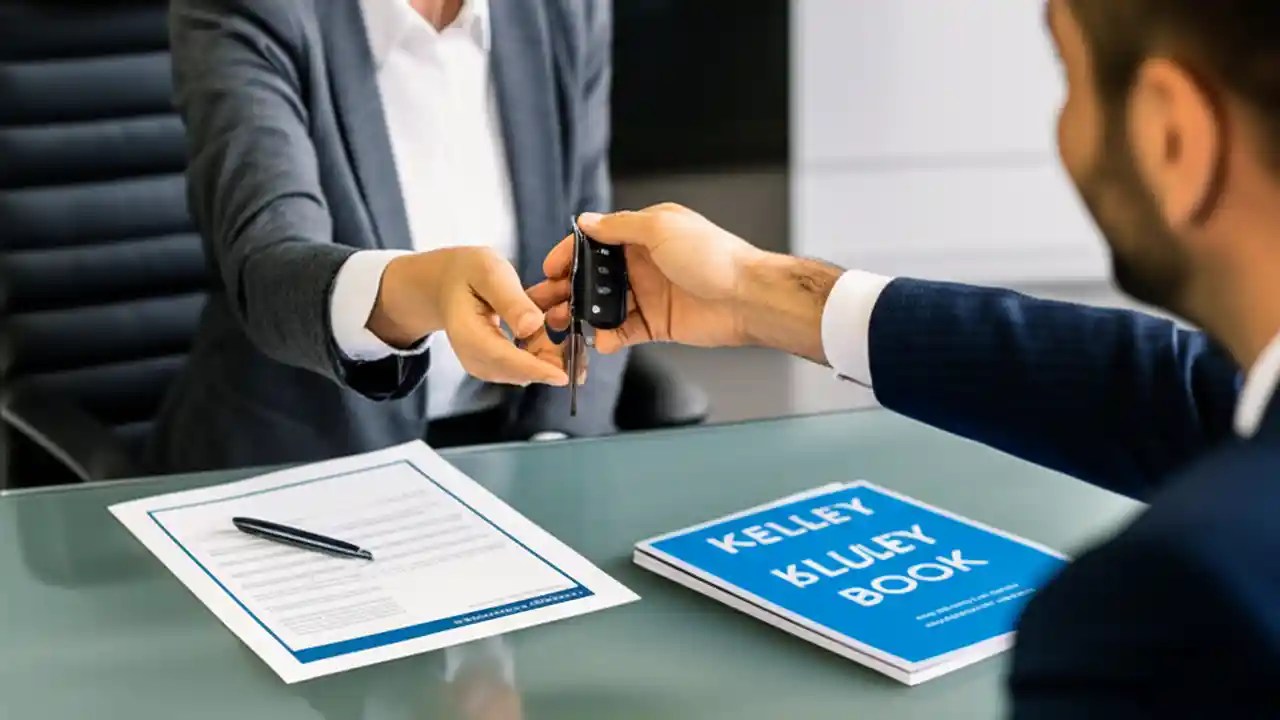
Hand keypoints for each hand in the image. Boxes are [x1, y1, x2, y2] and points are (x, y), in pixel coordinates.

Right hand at [368, 247, 567, 385]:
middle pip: (518, 371)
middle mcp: (474, 357)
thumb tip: (534, 326)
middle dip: (552, 363)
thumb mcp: (488, 271)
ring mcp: (484, 364)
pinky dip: (544, 353)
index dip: (536, 369)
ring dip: (551, 356)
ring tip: (569, 335)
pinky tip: (555, 336)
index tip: (564, 376)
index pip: (504, 359)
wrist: (446, 284)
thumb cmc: (467, 272)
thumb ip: (510, 298)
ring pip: (525, 370)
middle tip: (580, 349)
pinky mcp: (495, 364)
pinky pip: (524, 365)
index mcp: (468, 334)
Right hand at [528, 203, 767, 353]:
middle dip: (566, 288)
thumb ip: (619, 227)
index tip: (550, 268)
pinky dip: (607, 337)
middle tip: (545, 302)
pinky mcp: (655, 323)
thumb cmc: (714, 257)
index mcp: (642, 234)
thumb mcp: (661, 228)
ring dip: (581, 315)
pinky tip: (600, 341)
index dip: (569, 254)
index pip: (594, 241)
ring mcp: (648, 294)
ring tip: (562, 324)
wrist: (746, 298)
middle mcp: (642, 263)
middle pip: (593, 276)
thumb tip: (586, 221)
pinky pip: (622, 331)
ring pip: (602, 306)